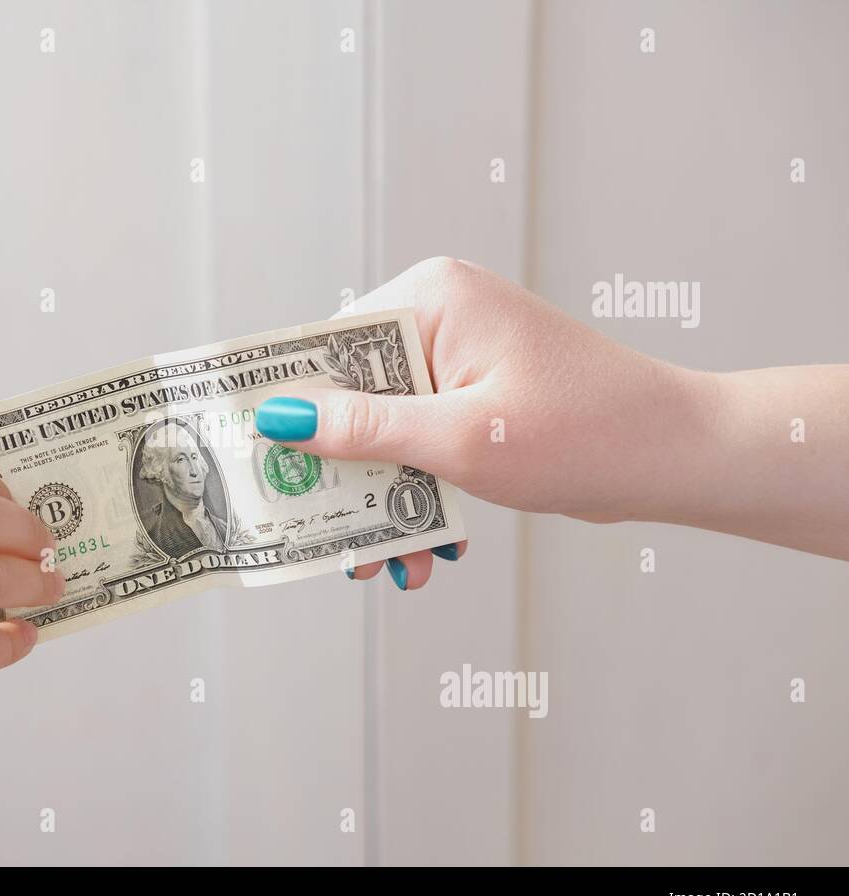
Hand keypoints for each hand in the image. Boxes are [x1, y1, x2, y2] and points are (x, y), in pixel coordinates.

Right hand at [255, 256, 717, 586]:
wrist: (676, 456)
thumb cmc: (584, 434)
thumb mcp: (459, 439)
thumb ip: (365, 430)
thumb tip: (280, 419)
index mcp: (432, 298)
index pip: (329, 347)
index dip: (288, 407)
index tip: (254, 462)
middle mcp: (440, 315)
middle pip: (351, 395)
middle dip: (344, 474)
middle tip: (324, 536)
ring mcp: (459, 356)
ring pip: (384, 429)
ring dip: (383, 499)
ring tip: (385, 563)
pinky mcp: (475, 394)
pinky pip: (419, 442)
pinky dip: (418, 494)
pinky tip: (425, 549)